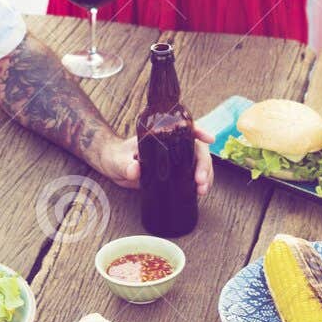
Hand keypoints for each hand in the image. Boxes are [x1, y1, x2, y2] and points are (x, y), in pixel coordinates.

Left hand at [92, 126, 214, 197]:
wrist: (112, 166)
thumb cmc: (115, 156)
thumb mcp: (119, 160)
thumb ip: (126, 165)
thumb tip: (135, 170)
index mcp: (161, 136)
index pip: (184, 129)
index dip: (199, 132)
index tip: (209, 139)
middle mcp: (171, 146)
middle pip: (196, 149)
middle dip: (204, 164)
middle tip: (200, 180)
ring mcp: (174, 160)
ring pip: (197, 163)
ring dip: (205, 176)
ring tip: (202, 190)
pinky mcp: (173, 173)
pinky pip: (191, 176)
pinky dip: (199, 183)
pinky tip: (200, 192)